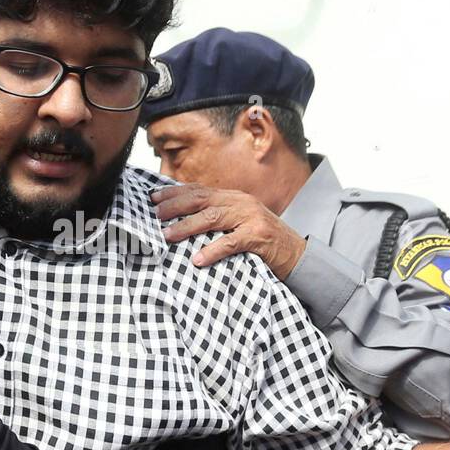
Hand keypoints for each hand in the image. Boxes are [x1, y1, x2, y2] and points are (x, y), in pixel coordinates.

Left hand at [150, 184, 306, 279]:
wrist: (296, 253)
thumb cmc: (262, 241)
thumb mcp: (238, 223)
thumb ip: (216, 219)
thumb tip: (182, 221)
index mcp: (233, 197)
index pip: (199, 190)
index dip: (174, 193)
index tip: (153, 198)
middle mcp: (240, 202)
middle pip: (201, 199)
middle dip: (175, 206)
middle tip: (154, 215)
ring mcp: (251, 217)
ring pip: (212, 218)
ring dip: (187, 227)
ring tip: (168, 235)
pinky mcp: (258, 236)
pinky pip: (231, 242)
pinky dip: (213, 250)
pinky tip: (198, 259)